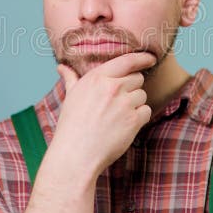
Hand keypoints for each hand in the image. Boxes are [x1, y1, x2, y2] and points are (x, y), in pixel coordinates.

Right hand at [49, 52, 155, 177]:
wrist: (76, 155)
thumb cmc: (71, 126)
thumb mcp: (70, 97)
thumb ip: (71, 79)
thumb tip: (62, 66)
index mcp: (96, 78)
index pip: (127, 60)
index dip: (142, 58)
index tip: (150, 59)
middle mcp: (112, 87)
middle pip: (137, 79)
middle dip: (131, 88)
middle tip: (118, 103)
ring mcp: (124, 103)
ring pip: (142, 95)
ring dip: (135, 104)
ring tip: (117, 117)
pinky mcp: (133, 120)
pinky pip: (146, 111)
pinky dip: (140, 118)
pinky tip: (124, 126)